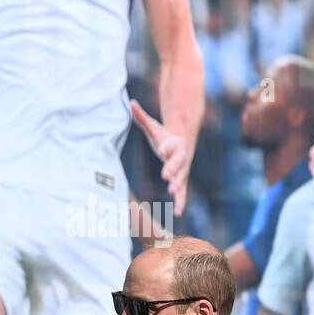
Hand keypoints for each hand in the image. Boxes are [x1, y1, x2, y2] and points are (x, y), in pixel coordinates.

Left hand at [131, 99, 190, 216]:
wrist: (182, 142)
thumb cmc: (164, 136)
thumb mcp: (153, 127)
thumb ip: (141, 116)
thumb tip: (130, 101)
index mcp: (173, 144)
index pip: (170, 145)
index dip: (167, 146)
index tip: (162, 149)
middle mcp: (180, 158)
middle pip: (177, 163)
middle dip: (172, 168)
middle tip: (166, 174)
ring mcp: (182, 170)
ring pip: (181, 178)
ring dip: (177, 185)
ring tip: (172, 191)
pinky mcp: (182, 180)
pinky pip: (183, 192)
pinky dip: (181, 202)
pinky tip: (178, 213)